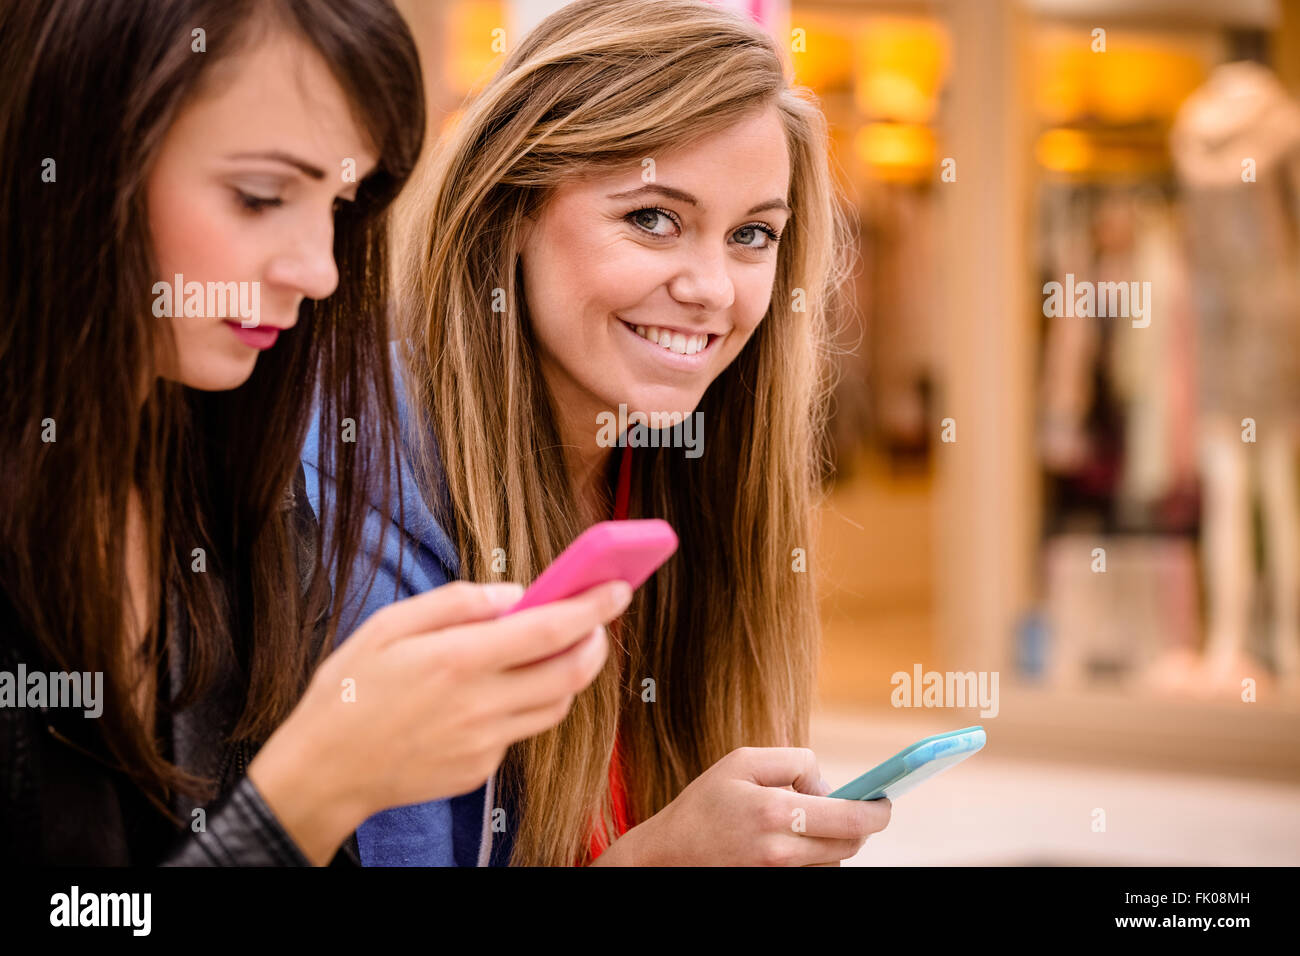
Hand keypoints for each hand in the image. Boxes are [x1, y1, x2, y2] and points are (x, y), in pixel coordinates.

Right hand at [249, 579, 631, 863]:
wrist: (323, 771)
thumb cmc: (350, 689)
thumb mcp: (389, 625)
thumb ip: (456, 602)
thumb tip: (513, 593)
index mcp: (458, 660)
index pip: (550, 630)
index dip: (593, 607)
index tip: (619, 587)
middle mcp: (479, 704)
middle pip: (571, 673)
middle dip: (596, 640)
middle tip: (595, 618)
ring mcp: (484, 742)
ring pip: (557, 706)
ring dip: (569, 674)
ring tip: (554, 648)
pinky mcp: (480, 768)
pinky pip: (522, 731)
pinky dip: (527, 704)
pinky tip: (502, 688)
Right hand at [595, 747, 890, 866]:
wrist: (669, 856)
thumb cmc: (705, 804)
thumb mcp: (742, 761)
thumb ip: (793, 760)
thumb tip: (826, 784)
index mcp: (777, 813)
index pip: (853, 819)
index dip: (878, 811)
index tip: (885, 802)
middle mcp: (783, 852)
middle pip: (851, 844)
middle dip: (858, 823)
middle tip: (847, 805)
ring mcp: (780, 875)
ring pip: (834, 859)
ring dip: (832, 839)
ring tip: (803, 821)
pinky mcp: (776, 885)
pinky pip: (813, 871)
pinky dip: (813, 854)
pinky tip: (789, 839)